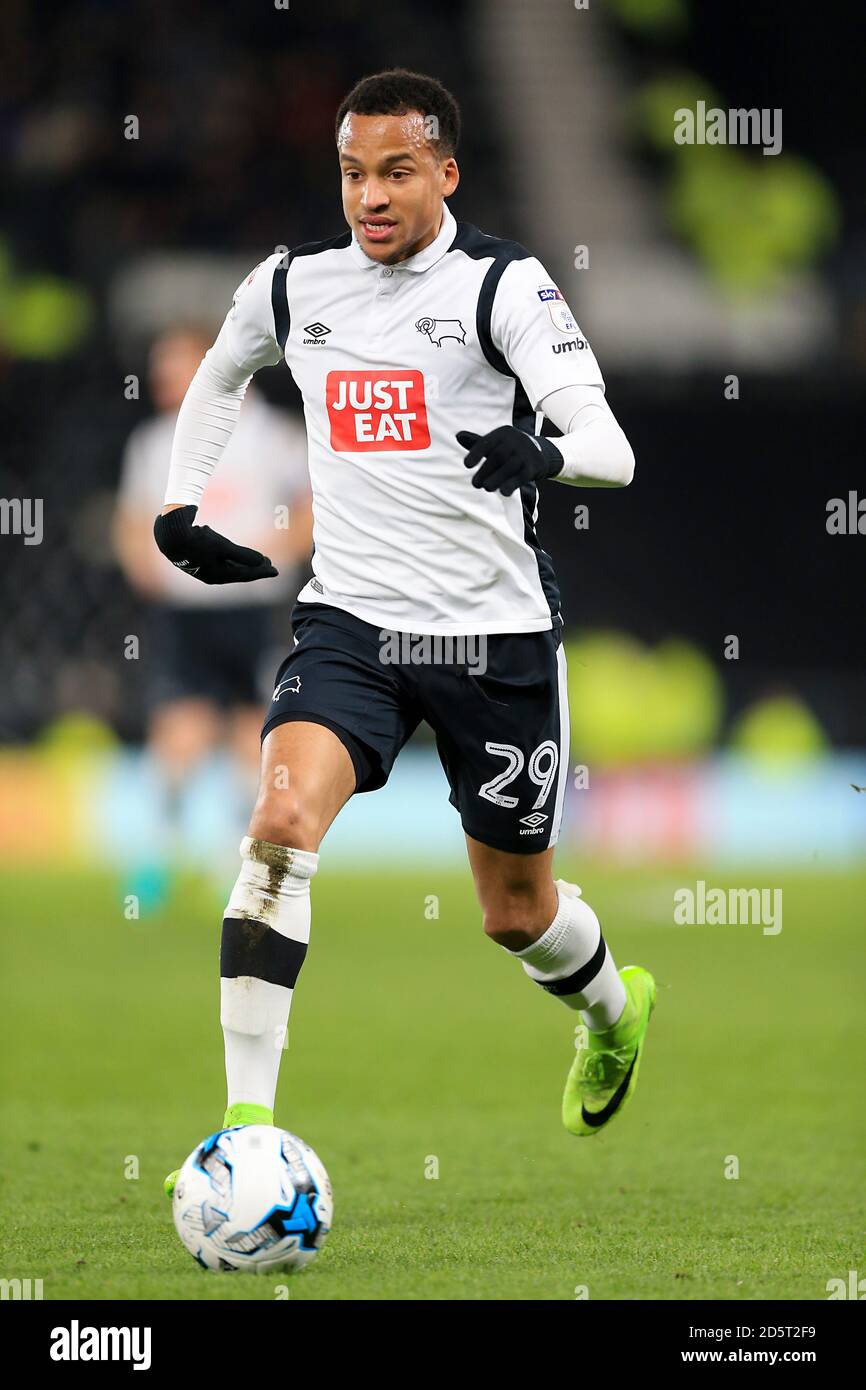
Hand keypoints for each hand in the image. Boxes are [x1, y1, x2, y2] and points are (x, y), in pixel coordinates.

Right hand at [153, 504, 277, 583]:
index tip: (276, 570)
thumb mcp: (222, 546)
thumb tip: (262, 561)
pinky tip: (237, 555)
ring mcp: (205, 567)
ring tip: (258, 560)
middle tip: (270, 565)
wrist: (170, 534)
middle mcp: (212, 574)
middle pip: (239, 572)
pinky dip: (233, 559)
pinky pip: (222, 561)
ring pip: (231, 567)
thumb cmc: (196, 541)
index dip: (262, 572)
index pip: (245, 575)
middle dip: (256, 568)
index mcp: (217, 575)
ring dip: (245, 563)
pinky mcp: (200, 558)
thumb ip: (242, 554)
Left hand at [456, 426, 562, 495]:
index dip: (475, 453)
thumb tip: (458, 436)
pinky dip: (512, 484)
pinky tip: (503, 492)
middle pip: (497, 456)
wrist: (539, 453)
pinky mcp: (533, 466)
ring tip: (486, 488)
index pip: (486, 442)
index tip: (467, 465)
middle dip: (484, 471)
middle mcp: (514, 440)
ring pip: (509, 466)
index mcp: (502, 433)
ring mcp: (525, 453)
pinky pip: (521, 476)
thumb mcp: (495, 443)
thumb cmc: (509, 449)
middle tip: (475, 484)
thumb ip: (476, 442)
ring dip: (496, 479)